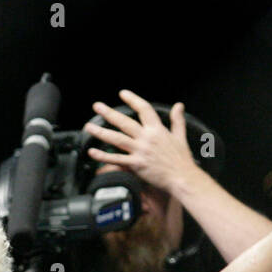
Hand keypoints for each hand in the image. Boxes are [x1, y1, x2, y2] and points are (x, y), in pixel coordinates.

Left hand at [84, 90, 198, 193]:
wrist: (182, 177)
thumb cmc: (182, 159)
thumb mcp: (180, 136)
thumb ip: (177, 120)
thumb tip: (179, 106)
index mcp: (157, 129)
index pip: (144, 109)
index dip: (133, 100)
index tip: (123, 93)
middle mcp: (147, 138)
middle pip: (125, 122)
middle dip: (109, 113)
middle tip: (97, 106)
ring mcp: (140, 151)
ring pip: (117, 139)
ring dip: (101, 132)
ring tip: (89, 127)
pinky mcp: (136, 164)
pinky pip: (116, 159)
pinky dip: (103, 156)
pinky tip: (92, 152)